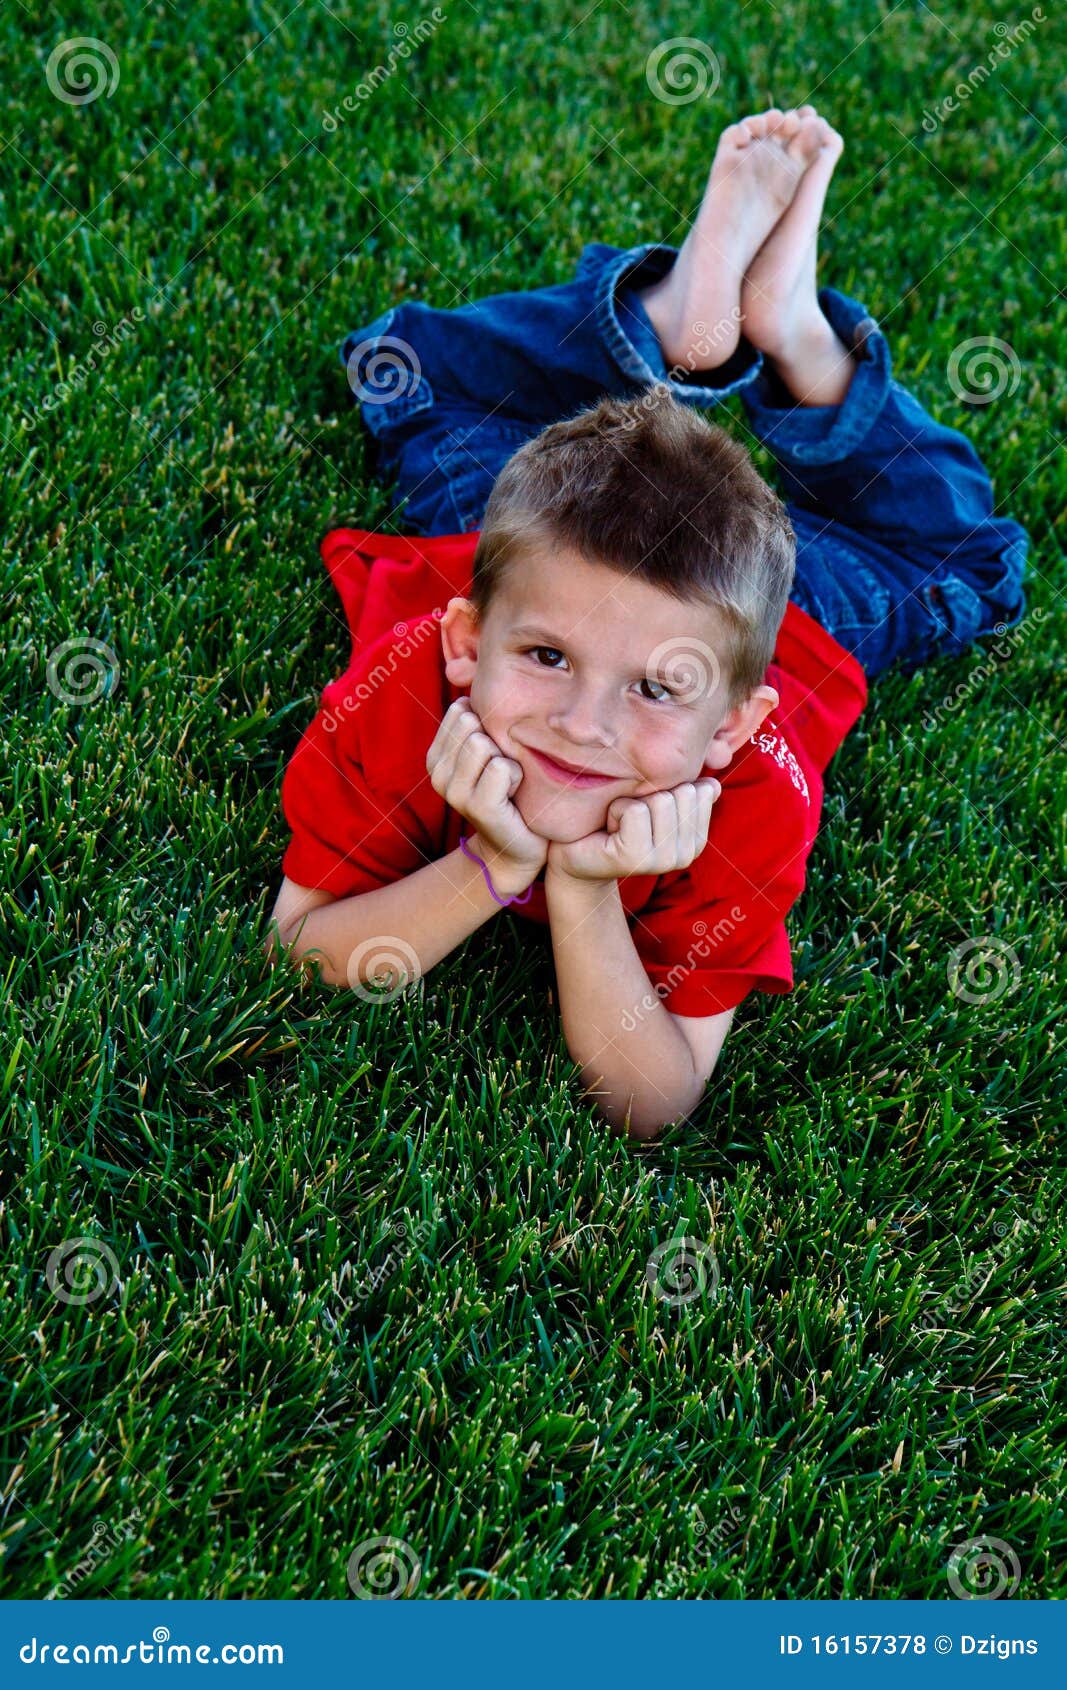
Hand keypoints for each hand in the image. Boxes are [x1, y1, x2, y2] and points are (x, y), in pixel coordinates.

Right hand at [426, 698, 547, 889]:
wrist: (518, 845)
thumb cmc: (509, 790)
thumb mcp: (490, 747)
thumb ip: (478, 713)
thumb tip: (467, 668)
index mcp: (436, 756)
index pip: (461, 710)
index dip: (488, 727)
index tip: (492, 756)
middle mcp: (437, 773)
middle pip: (471, 723)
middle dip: (498, 742)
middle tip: (502, 772)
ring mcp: (455, 792)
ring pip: (485, 743)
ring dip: (509, 760)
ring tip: (508, 784)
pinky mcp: (479, 807)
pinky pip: (502, 768)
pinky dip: (518, 778)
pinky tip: (514, 796)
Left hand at [545, 777, 720, 885]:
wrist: (577, 856)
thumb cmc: (615, 824)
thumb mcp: (654, 804)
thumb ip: (684, 793)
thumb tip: (712, 785)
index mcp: (697, 840)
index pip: (699, 790)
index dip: (666, 788)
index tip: (647, 810)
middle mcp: (686, 855)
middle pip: (681, 792)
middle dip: (648, 794)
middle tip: (629, 819)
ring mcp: (664, 861)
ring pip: (659, 800)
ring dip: (630, 803)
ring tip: (618, 825)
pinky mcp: (638, 860)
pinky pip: (635, 810)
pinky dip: (615, 811)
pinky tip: (608, 831)